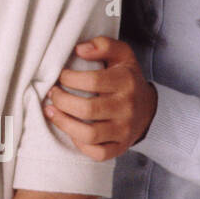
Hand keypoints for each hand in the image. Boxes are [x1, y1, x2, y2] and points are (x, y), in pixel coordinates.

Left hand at [44, 36, 157, 160]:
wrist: (148, 107)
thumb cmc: (126, 78)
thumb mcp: (121, 55)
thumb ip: (103, 45)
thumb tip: (80, 49)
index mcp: (126, 82)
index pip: (91, 81)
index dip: (68, 78)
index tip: (60, 75)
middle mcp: (127, 108)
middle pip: (87, 109)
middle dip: (61, 100)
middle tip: (52, 92)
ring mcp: (124, 130)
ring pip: (89, 134)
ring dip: (63, 123)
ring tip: (51, 110)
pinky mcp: (120, 147)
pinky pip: (98, 153)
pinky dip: (80, 144)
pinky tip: (70, 130)